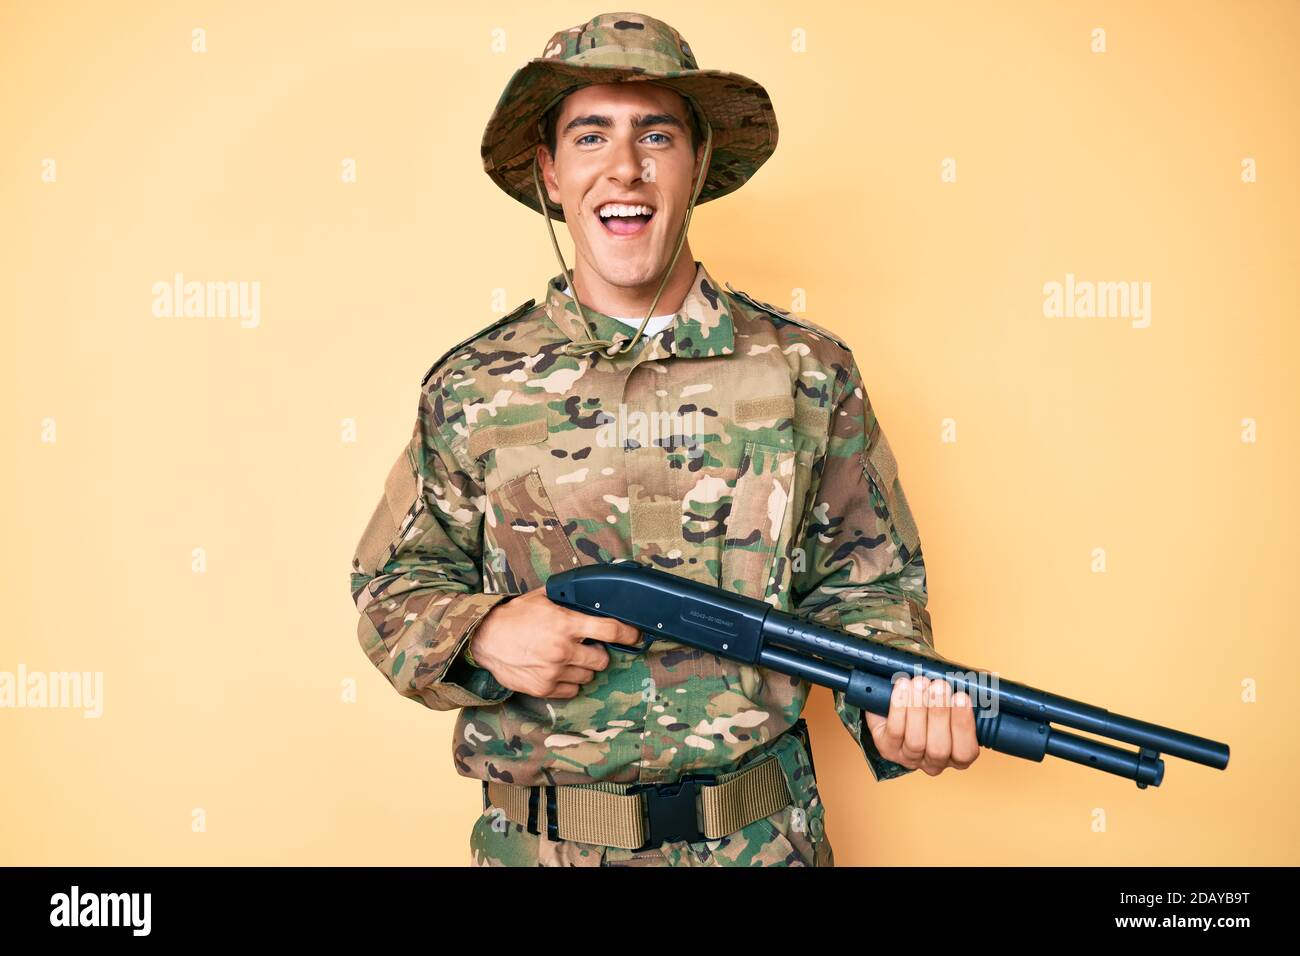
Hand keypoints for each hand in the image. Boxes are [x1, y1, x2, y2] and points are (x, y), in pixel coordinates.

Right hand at [469, 585, 641, 699]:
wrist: (484, 639)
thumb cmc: (513, 616)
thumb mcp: (542, 598)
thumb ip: (567, 598)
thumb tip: (590, 593)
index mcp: (566, 624)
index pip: (610, 631)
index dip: (628, 634)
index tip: (635, 636)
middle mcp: (563, 650)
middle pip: (602, 660)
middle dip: (598, 653)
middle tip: (586, 647)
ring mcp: (554, 672)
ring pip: (588, 677)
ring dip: (582, 669)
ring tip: (566, 658)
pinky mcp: (544, 689)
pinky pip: (572, 691)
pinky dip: (568, 683)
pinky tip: (556, 671)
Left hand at [864, 676, 980, 775]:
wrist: (901, 696)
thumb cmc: (934, 697)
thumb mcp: (956, 692)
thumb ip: (975, 689)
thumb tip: (988, 678)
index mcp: (958, 754)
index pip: (965, 752)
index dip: (964, 726)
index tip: (962, 697)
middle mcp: (935, 762)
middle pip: (939, 748)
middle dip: (940, 713)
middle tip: (939, 685)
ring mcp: (909, 757)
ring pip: (916, 741)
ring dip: (918, 708)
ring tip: (920, 682)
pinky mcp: (887, 748)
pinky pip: (894, 732)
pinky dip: (898, 708)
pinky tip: (903, 687)